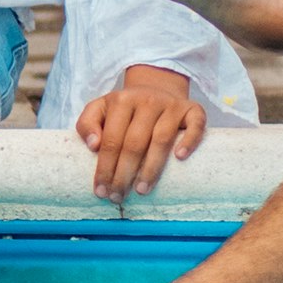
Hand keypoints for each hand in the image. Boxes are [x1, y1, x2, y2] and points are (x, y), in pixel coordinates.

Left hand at [76, 67, 208, 200]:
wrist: (157, 87)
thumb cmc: (126, 108)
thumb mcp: (100, 108)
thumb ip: (87, 123)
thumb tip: (93, 145)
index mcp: (121, 101)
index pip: (111, 139)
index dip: (105, 166)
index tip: (101, 190)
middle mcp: (147, 101)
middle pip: (134, 142)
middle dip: (124, 173)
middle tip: (118, 196)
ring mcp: (172, 105)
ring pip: (162, 139)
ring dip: (151, 168)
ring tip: (142, 190)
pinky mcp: (193, 109)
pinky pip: (196, 125)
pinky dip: (189, 141)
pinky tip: (180, 158)